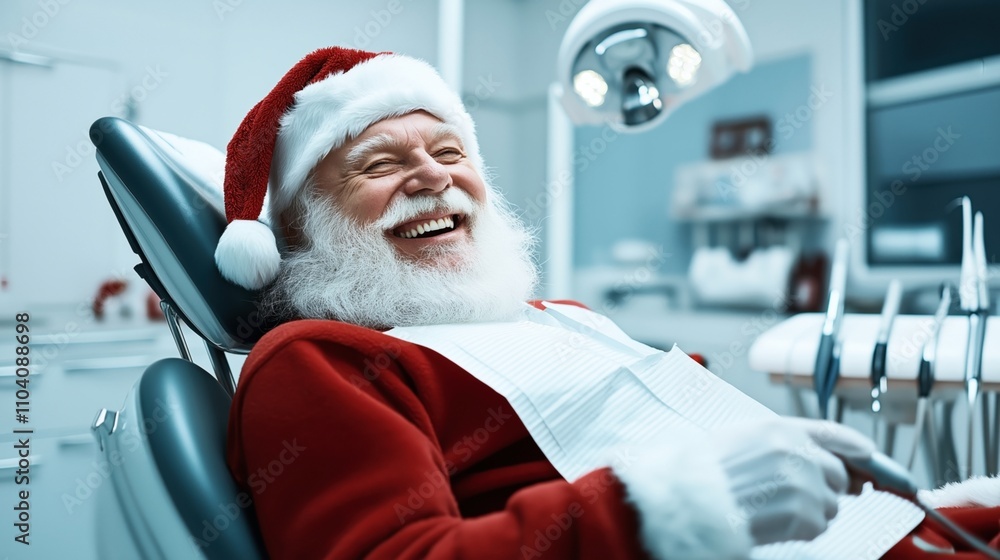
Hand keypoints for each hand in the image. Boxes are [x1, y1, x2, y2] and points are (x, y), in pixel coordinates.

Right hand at [712, 417, 871, 544]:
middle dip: (823, 488)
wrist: (690, 502)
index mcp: (778, 429)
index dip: (852, 444)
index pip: (830, 433)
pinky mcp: (804, 513)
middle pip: (836, 473)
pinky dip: (800, 530)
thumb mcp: (736, 439)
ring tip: (774, 510)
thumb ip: (777, 442)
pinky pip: (818, 526)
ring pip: (830, 504)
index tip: (867, 453)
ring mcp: (803, 482)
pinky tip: (773, 522)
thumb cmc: (703, 473)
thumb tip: (814, 459)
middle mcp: (796, 451)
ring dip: (810, 512)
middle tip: (797, 498)